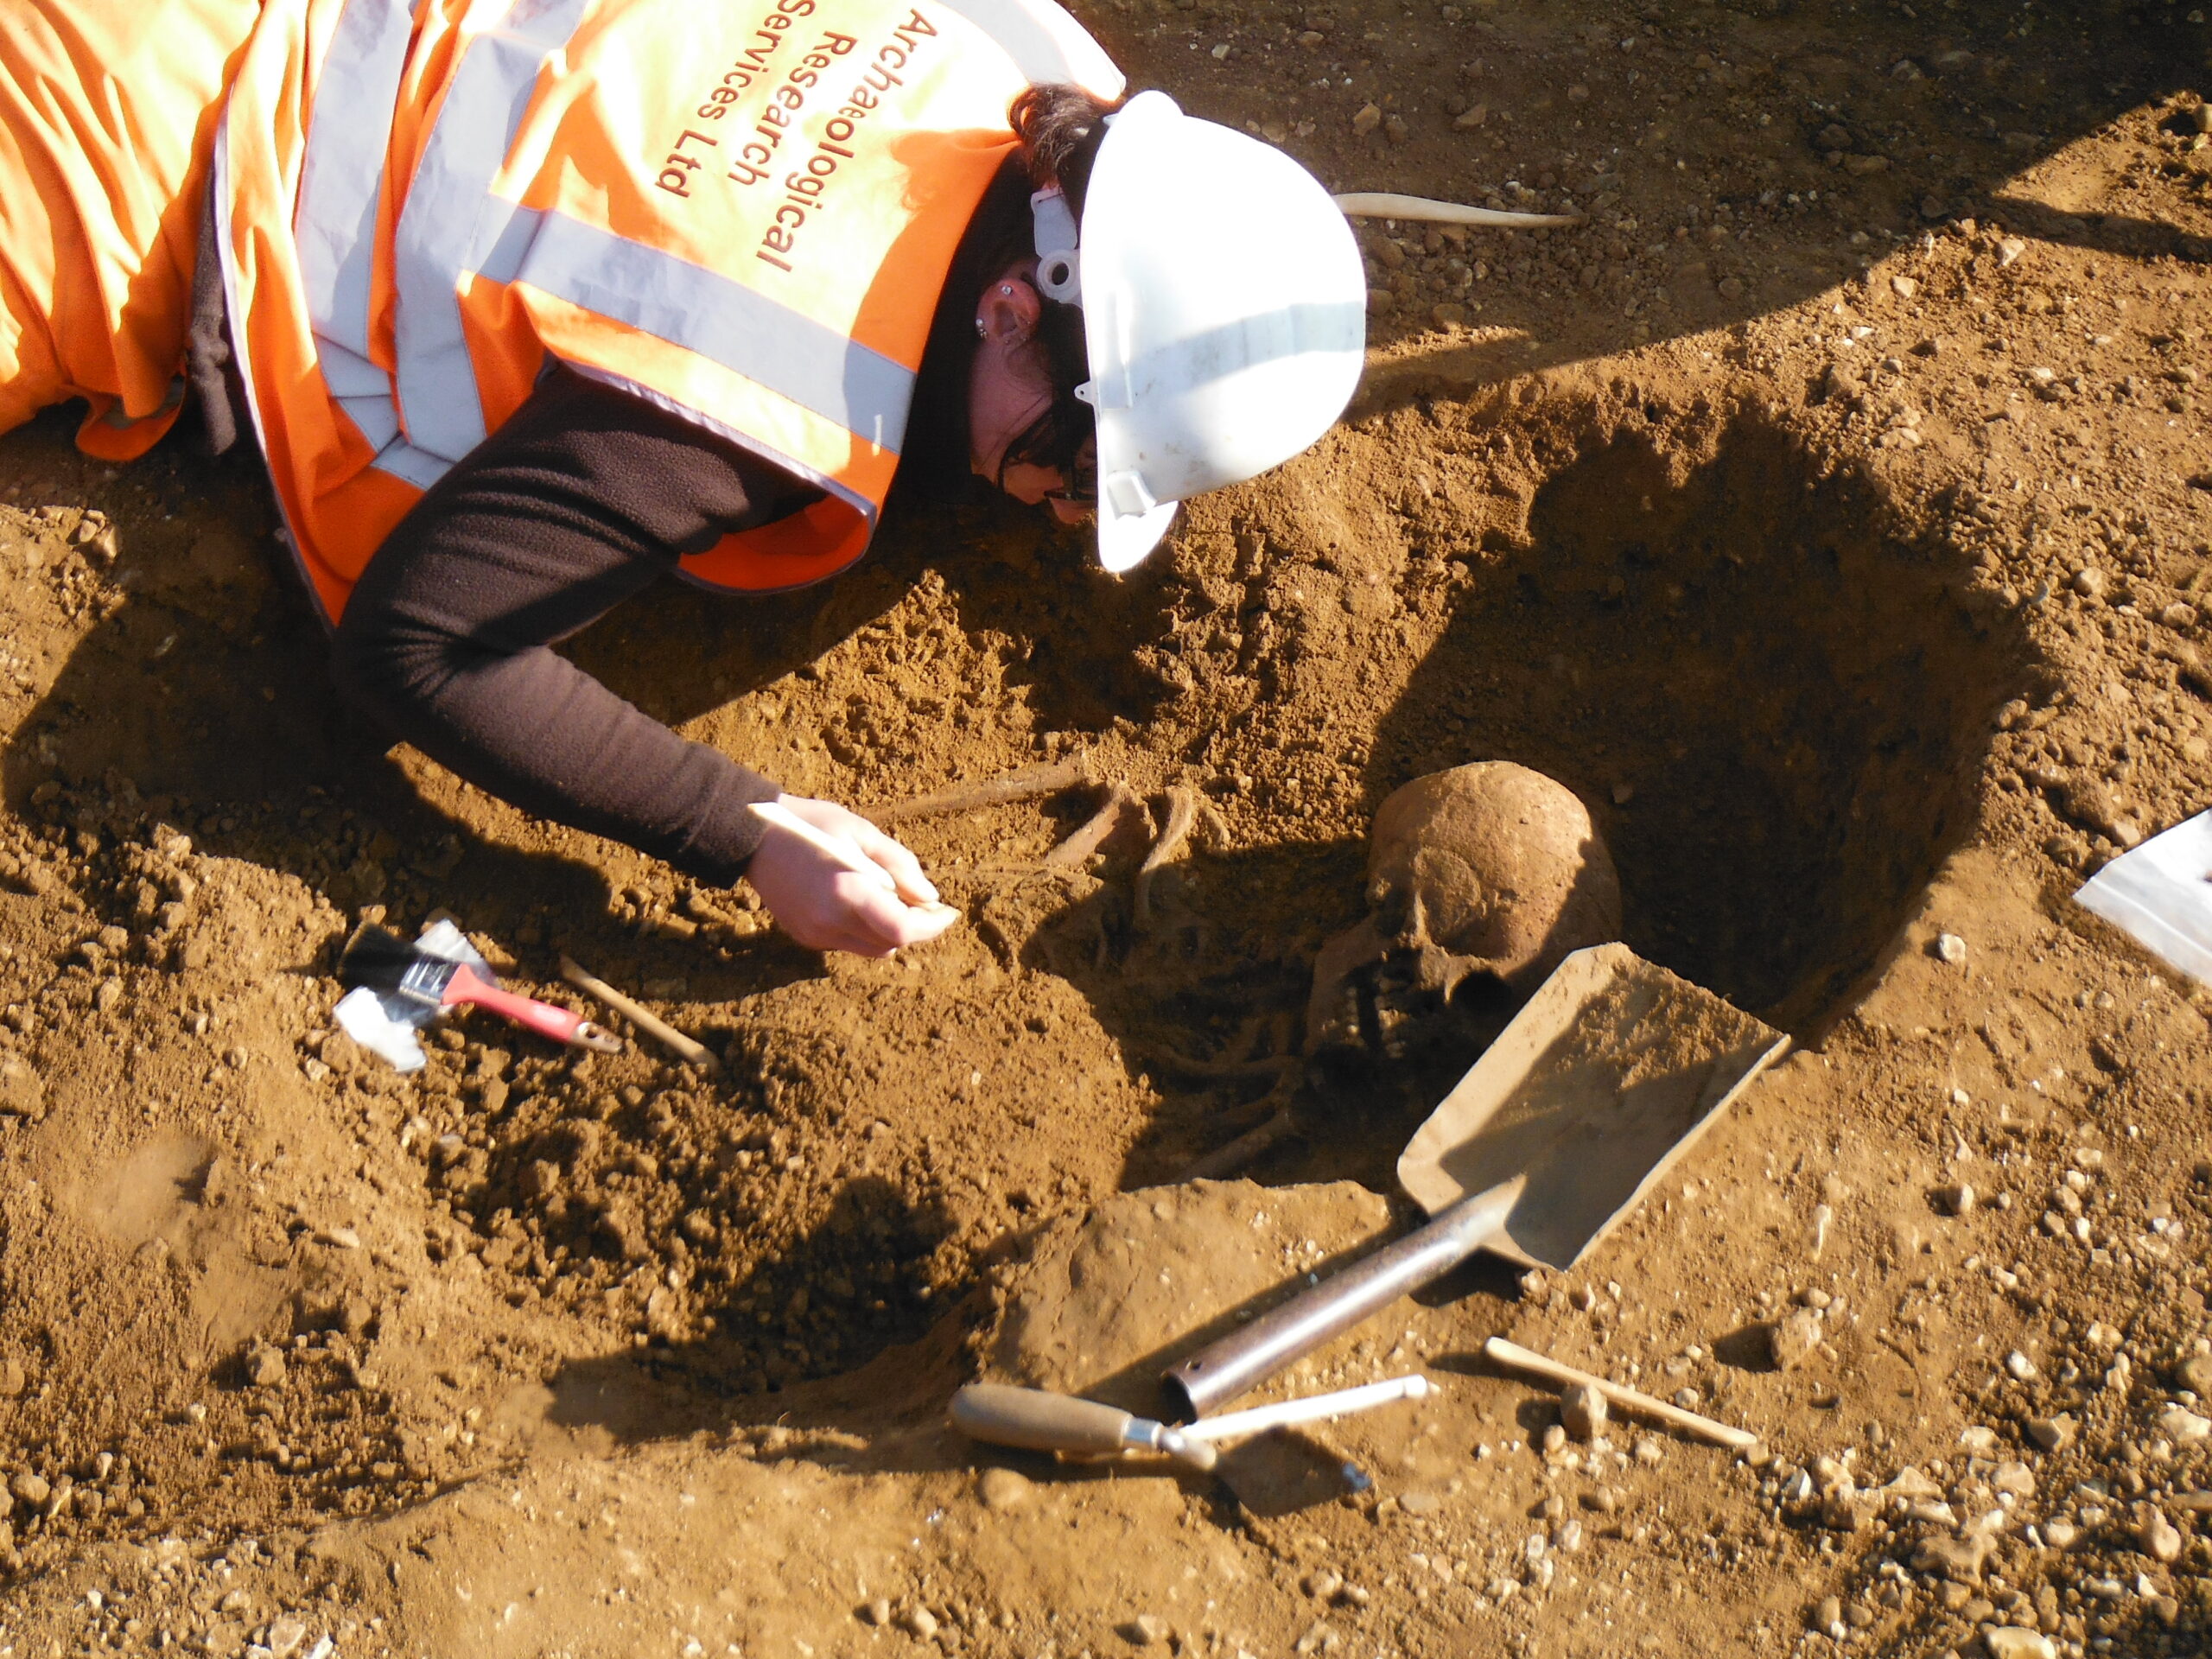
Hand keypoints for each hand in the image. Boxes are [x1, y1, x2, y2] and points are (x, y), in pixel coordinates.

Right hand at [743, 794, 959, 958]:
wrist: (752, 836)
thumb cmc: (811, 824)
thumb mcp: (862, 832)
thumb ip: (900, 865)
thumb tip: (930, 896)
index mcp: (847, 892)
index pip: (902, 930)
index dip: (932, 925)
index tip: (948, 912)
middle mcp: (830, 921)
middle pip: (891, 944)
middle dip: (914, 926)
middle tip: (923, 901)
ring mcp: (815, 933)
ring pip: (872, 949)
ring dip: (889, 930)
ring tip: (888, 896)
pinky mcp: (805, 937)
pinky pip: (848, 943)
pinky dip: (864, 928)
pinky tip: (857, 900)